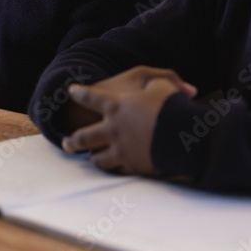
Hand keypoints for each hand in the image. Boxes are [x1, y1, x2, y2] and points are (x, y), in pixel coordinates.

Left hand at [62, 66, 196, 174]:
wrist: (183, 137)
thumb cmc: (171, 106)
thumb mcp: (161, 84)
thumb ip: (155, 82)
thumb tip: (157, 87)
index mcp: (116, 106)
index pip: (90, 98)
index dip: (80, 94)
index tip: (71, 91)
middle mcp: (112, 129)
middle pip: (84, 137)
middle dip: (73, 140)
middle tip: (67, 142)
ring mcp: (121, 150)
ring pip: (98, 158)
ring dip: (94, 156)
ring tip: (91, 156)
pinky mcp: (133, 166)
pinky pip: (118, 169)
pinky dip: (115, 167)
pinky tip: (114, 166)